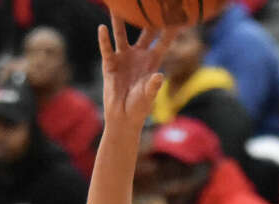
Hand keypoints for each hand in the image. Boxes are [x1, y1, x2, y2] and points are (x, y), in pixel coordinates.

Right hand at [98, 14, 178, 131]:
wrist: (123, 117)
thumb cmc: (139, 108)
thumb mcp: (148, 96)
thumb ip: (153, 85)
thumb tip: (158, 76)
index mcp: (153, 62)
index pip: (163, 41)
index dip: (170, 29)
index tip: (176, 14)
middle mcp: (138, 56)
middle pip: (144, 32)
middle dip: (146, 17)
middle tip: (148, 3)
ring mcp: (124, 58)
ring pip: (122, 35)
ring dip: (119, 21)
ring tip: (118, 5)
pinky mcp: (110, 64)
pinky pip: (107, 49)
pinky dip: (104, 40)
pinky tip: (102, 28)